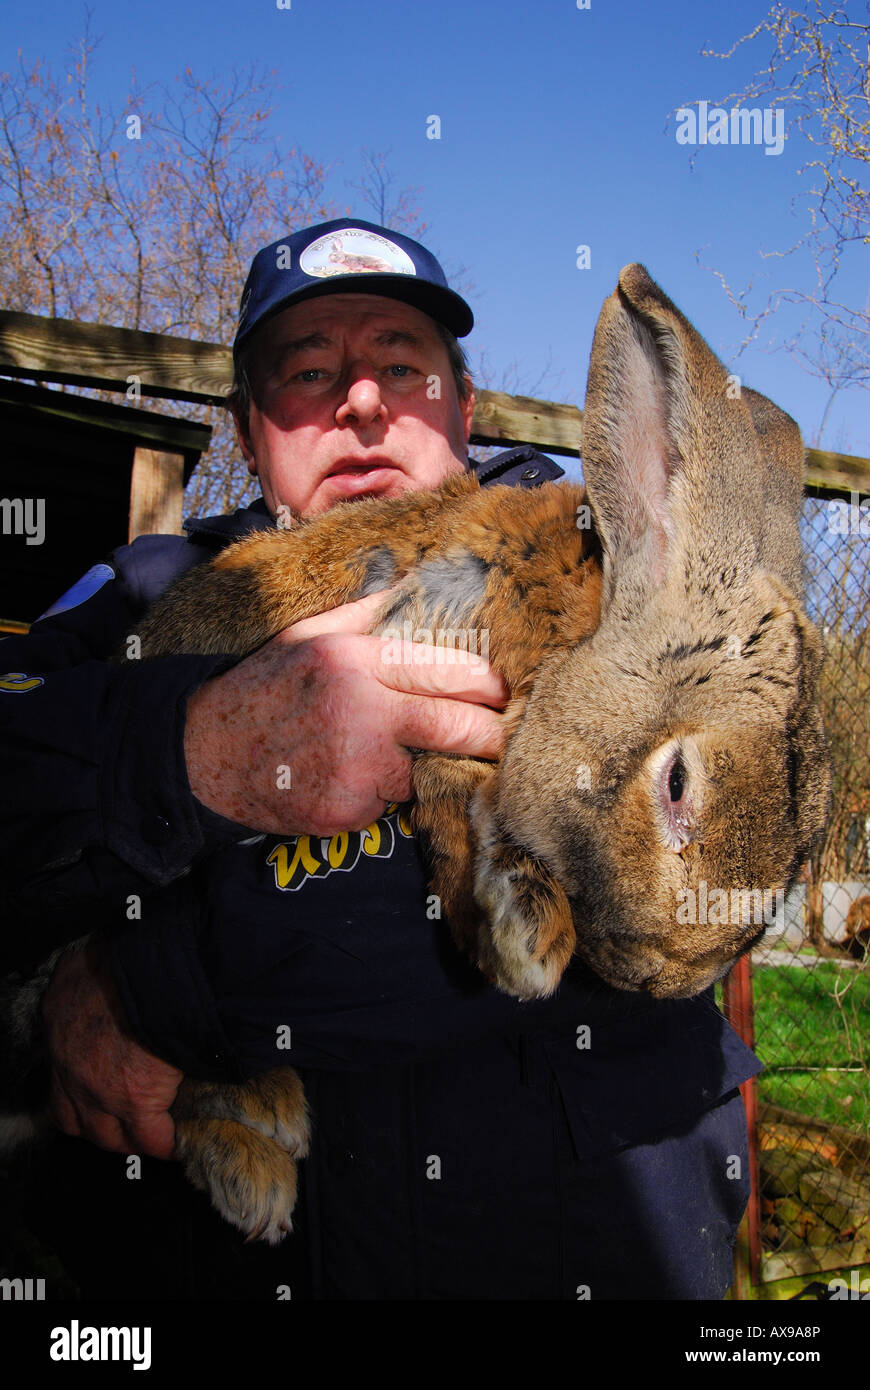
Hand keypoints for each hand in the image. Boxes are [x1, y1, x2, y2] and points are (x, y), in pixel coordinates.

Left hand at [42, 941, 181, 1159]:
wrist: (149, 971)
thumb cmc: (125, 957)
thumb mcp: (87, 961)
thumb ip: (86, 977)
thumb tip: (98, 970)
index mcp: (58, 1027)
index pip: (57, 1076)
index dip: (76, 1092)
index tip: (94, 1093)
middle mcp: (69, 1067)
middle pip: (74, 1120)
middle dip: (97, 1127)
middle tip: (119, 1125)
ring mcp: (99, 1090)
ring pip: (108, 1137)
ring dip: (128, 1140)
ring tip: (147, 1139)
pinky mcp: (135, 1101)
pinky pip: (151, 1138)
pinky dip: (163, 1145)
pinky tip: (175, 1145)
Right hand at [184, 590, 508, 835]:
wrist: (204, 755)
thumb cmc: (262, 688)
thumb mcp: (307, 635)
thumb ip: (365, 613)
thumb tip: (413, 587)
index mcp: (356, 661)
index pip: (449, 671)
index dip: (488, 685)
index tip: (504, 692)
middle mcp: (361, 713)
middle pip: (458, 727)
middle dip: (490, 734)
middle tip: (503, 735)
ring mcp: (355, 768)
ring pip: (424, 770)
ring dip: (422, 766)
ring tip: (391, 752)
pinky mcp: (347, 810)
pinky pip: (388, 804)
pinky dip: (381, 794)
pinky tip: (351, 778)